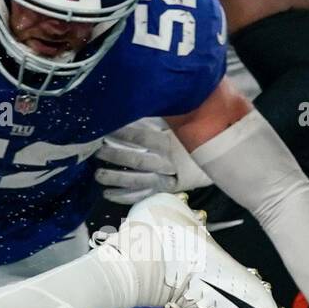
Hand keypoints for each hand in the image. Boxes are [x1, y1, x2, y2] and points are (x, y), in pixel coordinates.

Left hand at [94, 120, 209, 204]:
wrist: (213, 164)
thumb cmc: (184, 140)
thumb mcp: (171, 127)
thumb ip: (151, 121)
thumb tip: (127, 110)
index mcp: (169, 143)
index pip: (143, 138)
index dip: (123, 134)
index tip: (104, 129)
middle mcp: (167, 163)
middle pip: (138, 161)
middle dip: (115, 157)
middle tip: (96, 152)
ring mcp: (165, 180)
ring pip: (139, 182)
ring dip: (117, 179)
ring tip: (98, 175)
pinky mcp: (162, 192)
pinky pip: (142, 196)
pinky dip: (124, 197)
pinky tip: (107, 194)